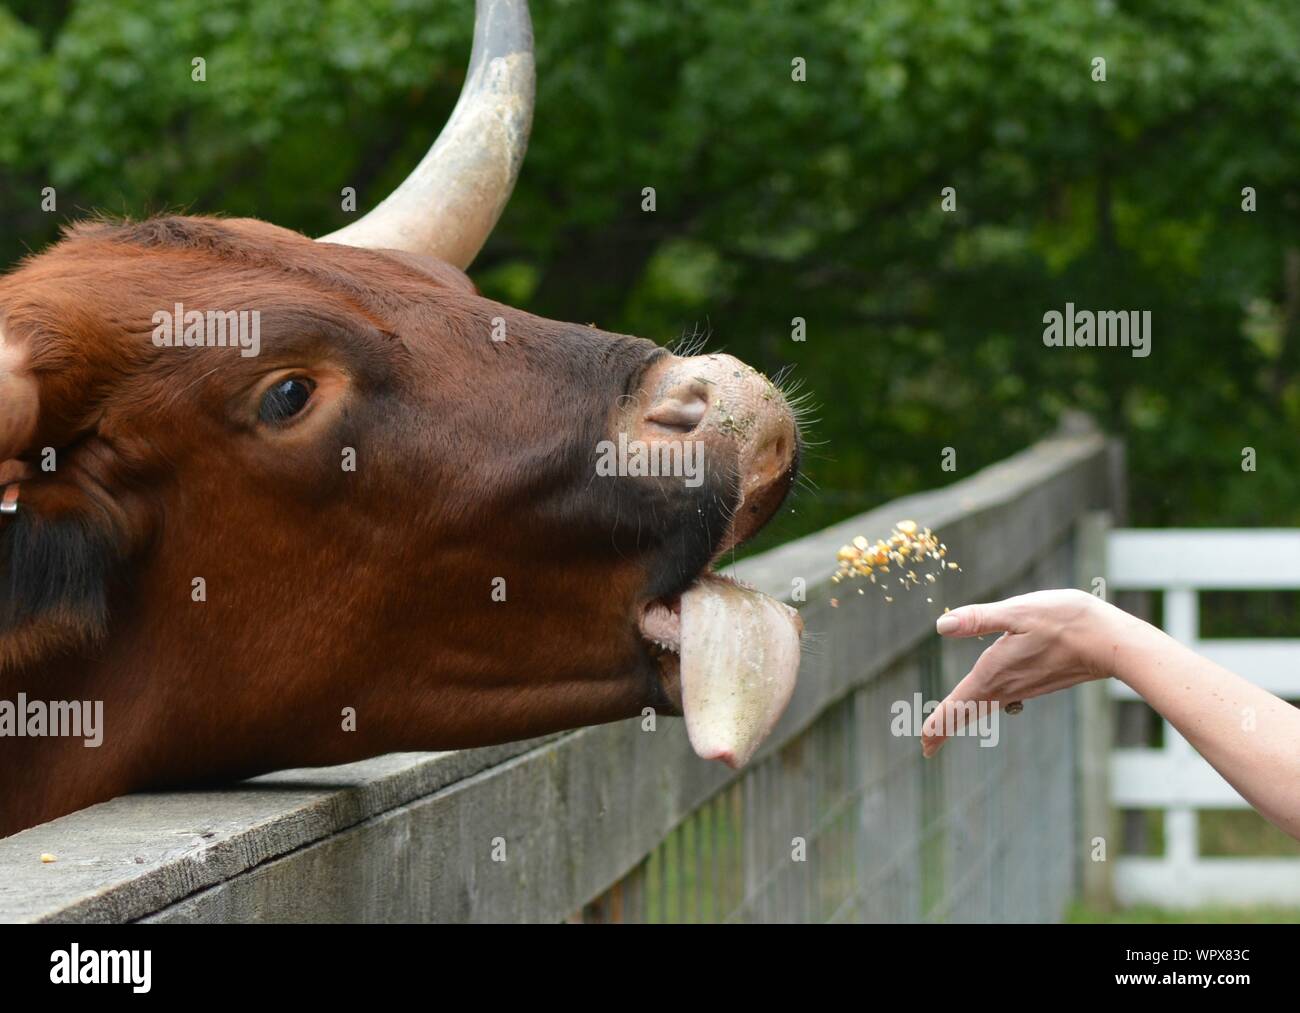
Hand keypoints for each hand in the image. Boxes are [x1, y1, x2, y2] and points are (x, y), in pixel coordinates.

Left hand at [920, 589, 1119, 756]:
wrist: (1112, 642)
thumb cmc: (1066, 621)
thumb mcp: (1018, 611)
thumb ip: (979, 619)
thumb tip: (942, 624)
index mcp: (994, 672)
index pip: (958, 705)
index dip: (938, 724)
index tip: (924, 743)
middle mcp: (1007, 686)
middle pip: (969, 713)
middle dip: (945, 729)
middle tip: (926, 748)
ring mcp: (1024, 687)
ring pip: (985, 707)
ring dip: (964, 717)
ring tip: (947, 725)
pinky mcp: (1039, 682)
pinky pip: (1002, 699)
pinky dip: (984, 705)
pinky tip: (987, 699)